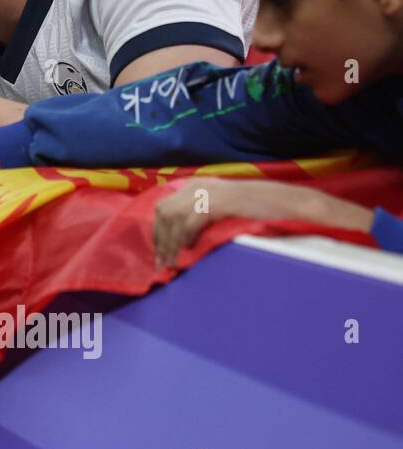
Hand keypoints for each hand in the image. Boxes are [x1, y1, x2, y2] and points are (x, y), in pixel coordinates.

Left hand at [153, 178, 372, 268]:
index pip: (165, 207)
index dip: (158, 231)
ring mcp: (209, 191)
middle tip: (163, 263)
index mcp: (198, 185)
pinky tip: (188, 250)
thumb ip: (202, 216)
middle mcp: (199, 185)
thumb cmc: (259, 210)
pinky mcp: (220, 201)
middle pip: (164, 212)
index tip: (159, 253)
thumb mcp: (224, 209)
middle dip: (160, 239)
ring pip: (174, 217)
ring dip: (170, 243)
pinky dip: (186, 237)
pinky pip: (192, 220)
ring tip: (172, 263)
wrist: (289, 204)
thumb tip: (181, 239)